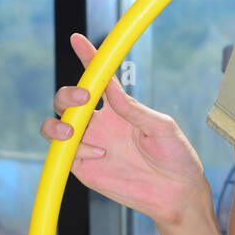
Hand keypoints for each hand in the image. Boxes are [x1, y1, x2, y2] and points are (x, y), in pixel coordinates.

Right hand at [40, 32, 209, 227]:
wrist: (178, 194)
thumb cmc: (176, 158)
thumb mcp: (162, 128)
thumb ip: (135, 110)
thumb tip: (111, 89)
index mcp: (120, 109)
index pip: (98, 80)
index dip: (87, 59)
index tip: (79, 40)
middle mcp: (101, 124)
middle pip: (67, 100)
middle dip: (68, 94)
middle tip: (85, 98)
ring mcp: (90, 145)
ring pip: (56, 125)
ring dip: (57, 122)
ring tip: (75, 128)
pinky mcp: (85, 168)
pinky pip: (65, 154)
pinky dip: (74, 149)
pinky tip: (100, 154)